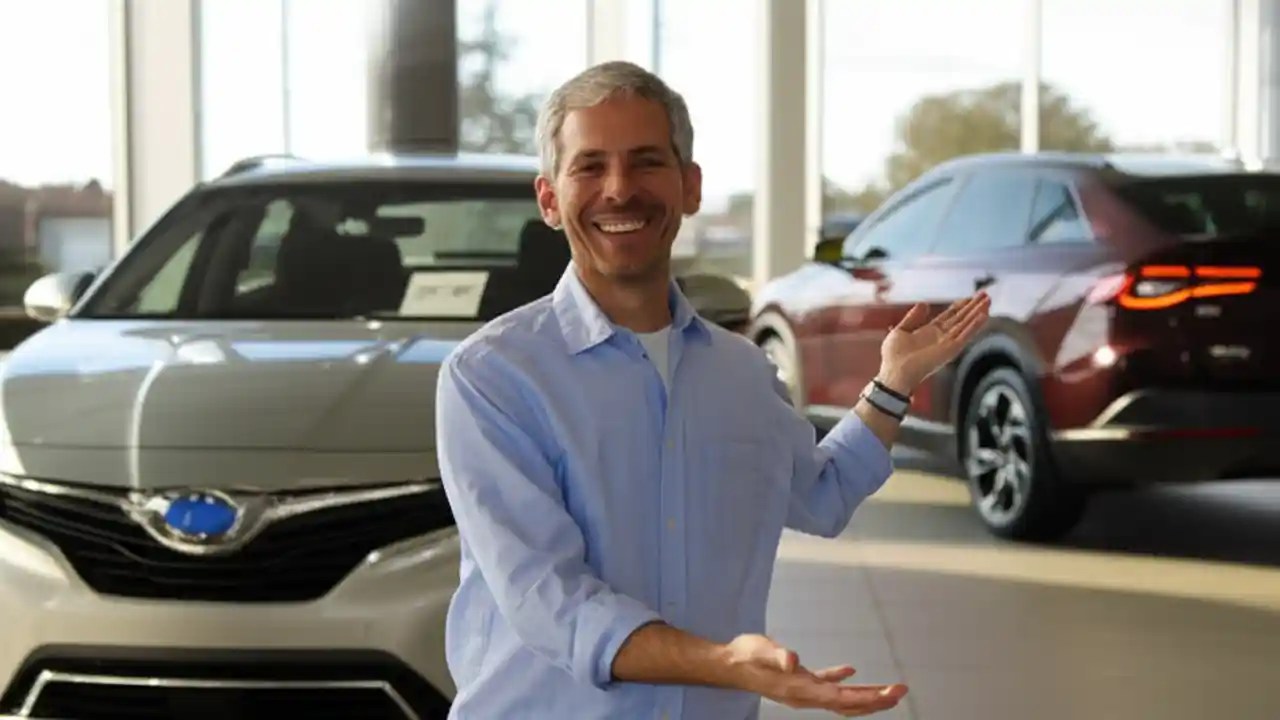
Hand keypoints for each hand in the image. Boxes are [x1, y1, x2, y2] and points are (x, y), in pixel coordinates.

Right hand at [723, 634, 907, 716]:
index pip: (842, 697)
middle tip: (901, 691)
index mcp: (800, 689)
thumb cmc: (744, 655)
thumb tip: (792, 660)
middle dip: (876, 700)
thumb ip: (777, 655)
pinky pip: (825, 685)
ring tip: (888, 690)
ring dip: (865, 696)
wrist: (728, 664)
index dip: (868, 697)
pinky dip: (842, 680)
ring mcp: (803, 691)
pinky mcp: (798, 682)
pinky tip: (852, 672)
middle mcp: (805, 695)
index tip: (892, 693)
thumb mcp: (759, 649)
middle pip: (847, 704)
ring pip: (841, 698)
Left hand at [878, 292, 990, 394]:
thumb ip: (912, 318)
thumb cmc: (893, 357)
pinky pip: (965, 336)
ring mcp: (947, 344)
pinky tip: (983, 315)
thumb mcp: (900, 331)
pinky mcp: (950, 350)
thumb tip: (923, 304)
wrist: (893, 372)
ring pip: (966, 325)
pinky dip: (975, 326)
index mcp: (929, 332)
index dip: (959, 306)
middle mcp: (941, 338)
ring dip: (977, 313)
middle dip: (973, 307)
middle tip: (985, 295)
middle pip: (961, 319)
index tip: (969, 297)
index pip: (949, 316)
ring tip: (988, 301)